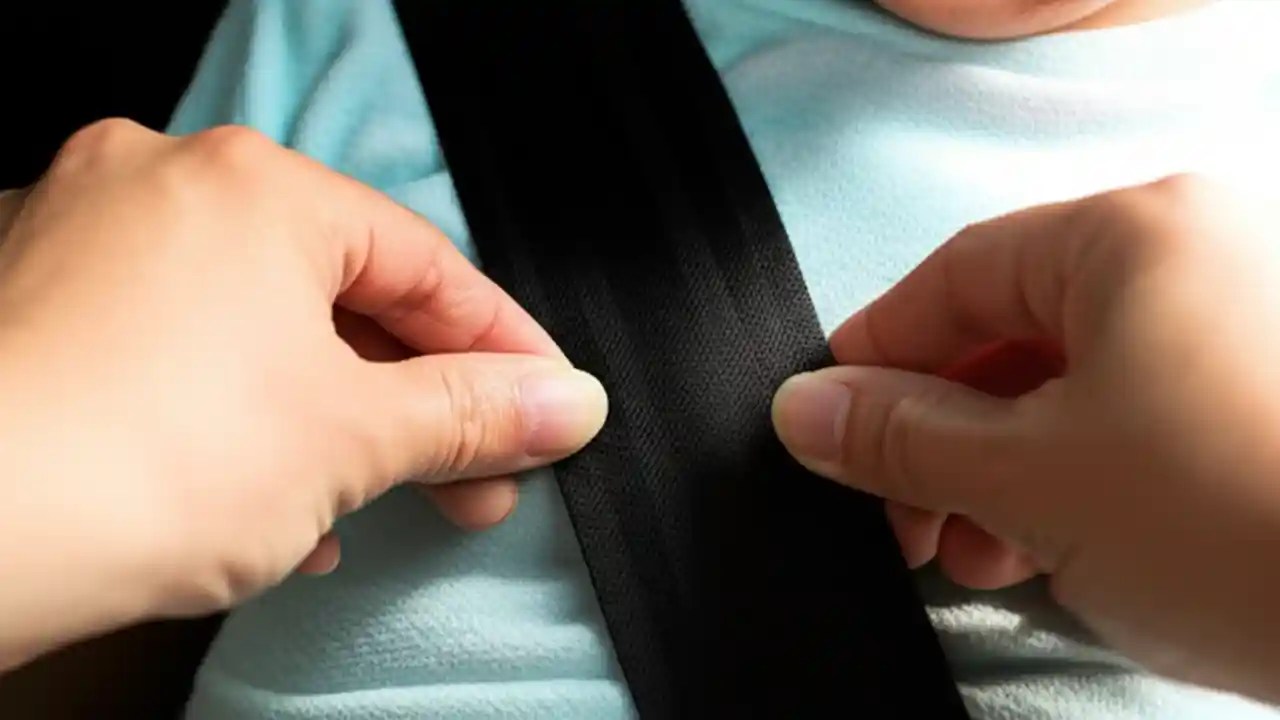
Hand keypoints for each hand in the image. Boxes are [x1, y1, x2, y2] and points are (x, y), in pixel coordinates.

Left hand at [0, 121, 606, 668]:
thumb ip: (472, 412)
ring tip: (383, 502)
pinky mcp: (33, 311)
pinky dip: (244, 421)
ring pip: (259, 330)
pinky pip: (181, 354)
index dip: (503, 347)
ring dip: (336, 421)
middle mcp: (162, 186)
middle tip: (478, 474)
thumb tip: (564, 405)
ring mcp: (84, 242)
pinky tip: (278, 503)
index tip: (547, 405)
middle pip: (342, 297)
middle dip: (420, 402)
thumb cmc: (141, 464)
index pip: (424, 265)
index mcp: (253, 185)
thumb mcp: (351, 440)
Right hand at [772, 175, 1279, 700]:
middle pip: (1014, 333)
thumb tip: (803, 410)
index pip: (957, 276)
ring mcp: (1247, 324)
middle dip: (943, 437)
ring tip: (983, 555)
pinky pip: (1142, 415)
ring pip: (1077, 384)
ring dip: (1006, 471)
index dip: (876, 357)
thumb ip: (900, 436)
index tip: (827, 428)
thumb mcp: (1031, 478)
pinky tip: (1060, 548)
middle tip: (905, 519)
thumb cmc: (1243, 523)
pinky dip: (1082, 479)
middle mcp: (1200, 255)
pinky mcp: (1273, 398)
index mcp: (1135, 235)